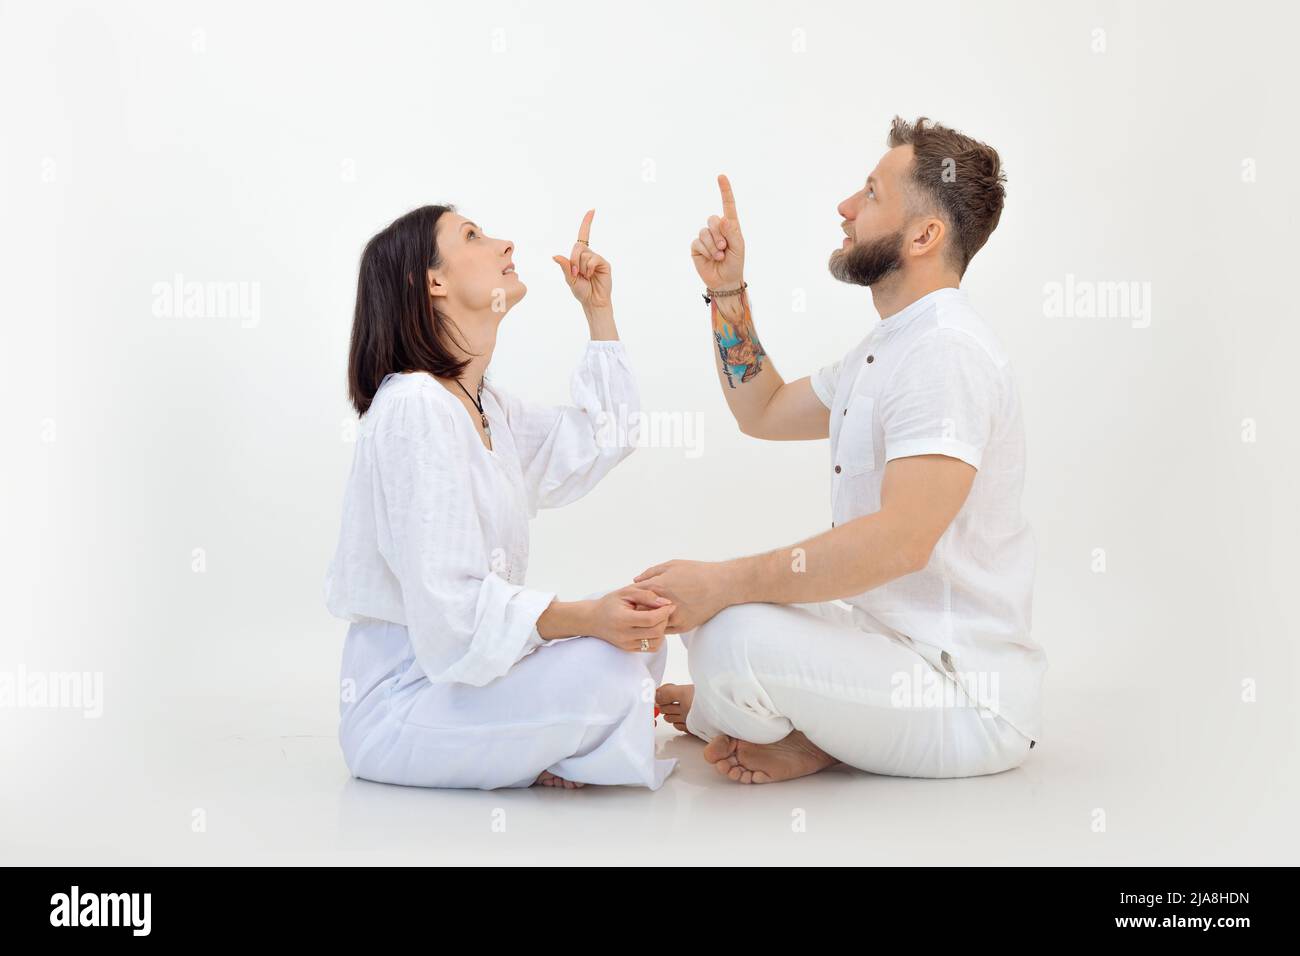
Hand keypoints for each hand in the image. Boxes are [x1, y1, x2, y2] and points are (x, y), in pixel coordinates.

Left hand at [553, 208, 611, 311]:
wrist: (593, 301)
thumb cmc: (582, 291)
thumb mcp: (569, 279)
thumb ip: (564, 266)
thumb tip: (555, 256)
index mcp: (580, 256)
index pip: (583, 235)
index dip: (587, 223)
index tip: (592, 210)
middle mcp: (589, 254)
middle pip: (577, 247)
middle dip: (573, 260)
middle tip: (576, 274)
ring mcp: (597, 259)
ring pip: (584, 254)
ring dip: (580, 267)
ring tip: (585, 277)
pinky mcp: (604, 263)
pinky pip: (593, 259)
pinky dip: (588, 268)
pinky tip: (591, 275)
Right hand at [586, 586, 674, 652]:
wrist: (593, 619)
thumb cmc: (610, 603)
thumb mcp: (626, 592)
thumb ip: (647, 595)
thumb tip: (666, 603)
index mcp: (622, 619)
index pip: (650, 619)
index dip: (664, 612)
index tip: (670, 604)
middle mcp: (625, 635)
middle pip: (656, 632)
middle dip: (665, 620)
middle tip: (665, 610)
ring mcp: (627, 645)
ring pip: (656, 642)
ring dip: (663, 630)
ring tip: (659, 619)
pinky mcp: (630, 649)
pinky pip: (651, 648)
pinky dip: (657, 638)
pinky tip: (653, 627)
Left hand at [633, 559, 734, 632]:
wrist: (722, 585)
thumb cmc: (696, 572)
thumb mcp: (672, 565)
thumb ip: (651, 573)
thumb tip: (635, 581)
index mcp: (659, 586)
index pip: (634, 595)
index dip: (631, 595)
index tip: (631, 596)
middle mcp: (664, 604)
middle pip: (639, 611)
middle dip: (638, 608)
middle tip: (637, 606)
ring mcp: (674, 617)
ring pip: (652, 623)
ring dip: (649, 619)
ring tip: (649, 613)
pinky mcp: (683, 627)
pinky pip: (665, 630)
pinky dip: (661, 625)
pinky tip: (662, 618)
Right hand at [690, 174, 744, 290]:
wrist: (725, 280)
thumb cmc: (735, 263)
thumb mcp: (739, 247)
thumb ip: (732, 232)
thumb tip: (721, 218)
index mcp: (730, 226)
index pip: (727, 205)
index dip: (725, 191)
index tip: (721, 177)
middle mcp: (716, 229)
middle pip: (712, 218)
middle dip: (719, 234)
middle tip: (724, 247)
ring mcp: (705, 237)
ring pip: (705, 232)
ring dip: (714, 245)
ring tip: (720, 255)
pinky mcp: (696, 247)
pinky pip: (698, 242)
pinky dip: (706, 250)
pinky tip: (711, 258)